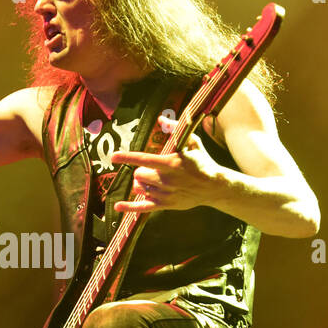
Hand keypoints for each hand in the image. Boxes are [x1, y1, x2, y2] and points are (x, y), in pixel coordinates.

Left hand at [110, 114, 225, 213]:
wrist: (214, 187)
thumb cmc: (202, 162)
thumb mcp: (193, 143)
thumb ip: (176, 130)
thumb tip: (161, 120)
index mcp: (171, 164)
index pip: (144, 159)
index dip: (127, 157)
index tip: (113, 156)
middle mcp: (166, 180)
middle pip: (139, 175)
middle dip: (140, 170)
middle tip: (150, 169)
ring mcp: (165, 194)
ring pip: (140, 188)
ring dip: (142, 183)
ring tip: (152, 180)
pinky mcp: (166, 205)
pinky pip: (143, 208)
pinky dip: (129, 207)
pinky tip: (118, 206)